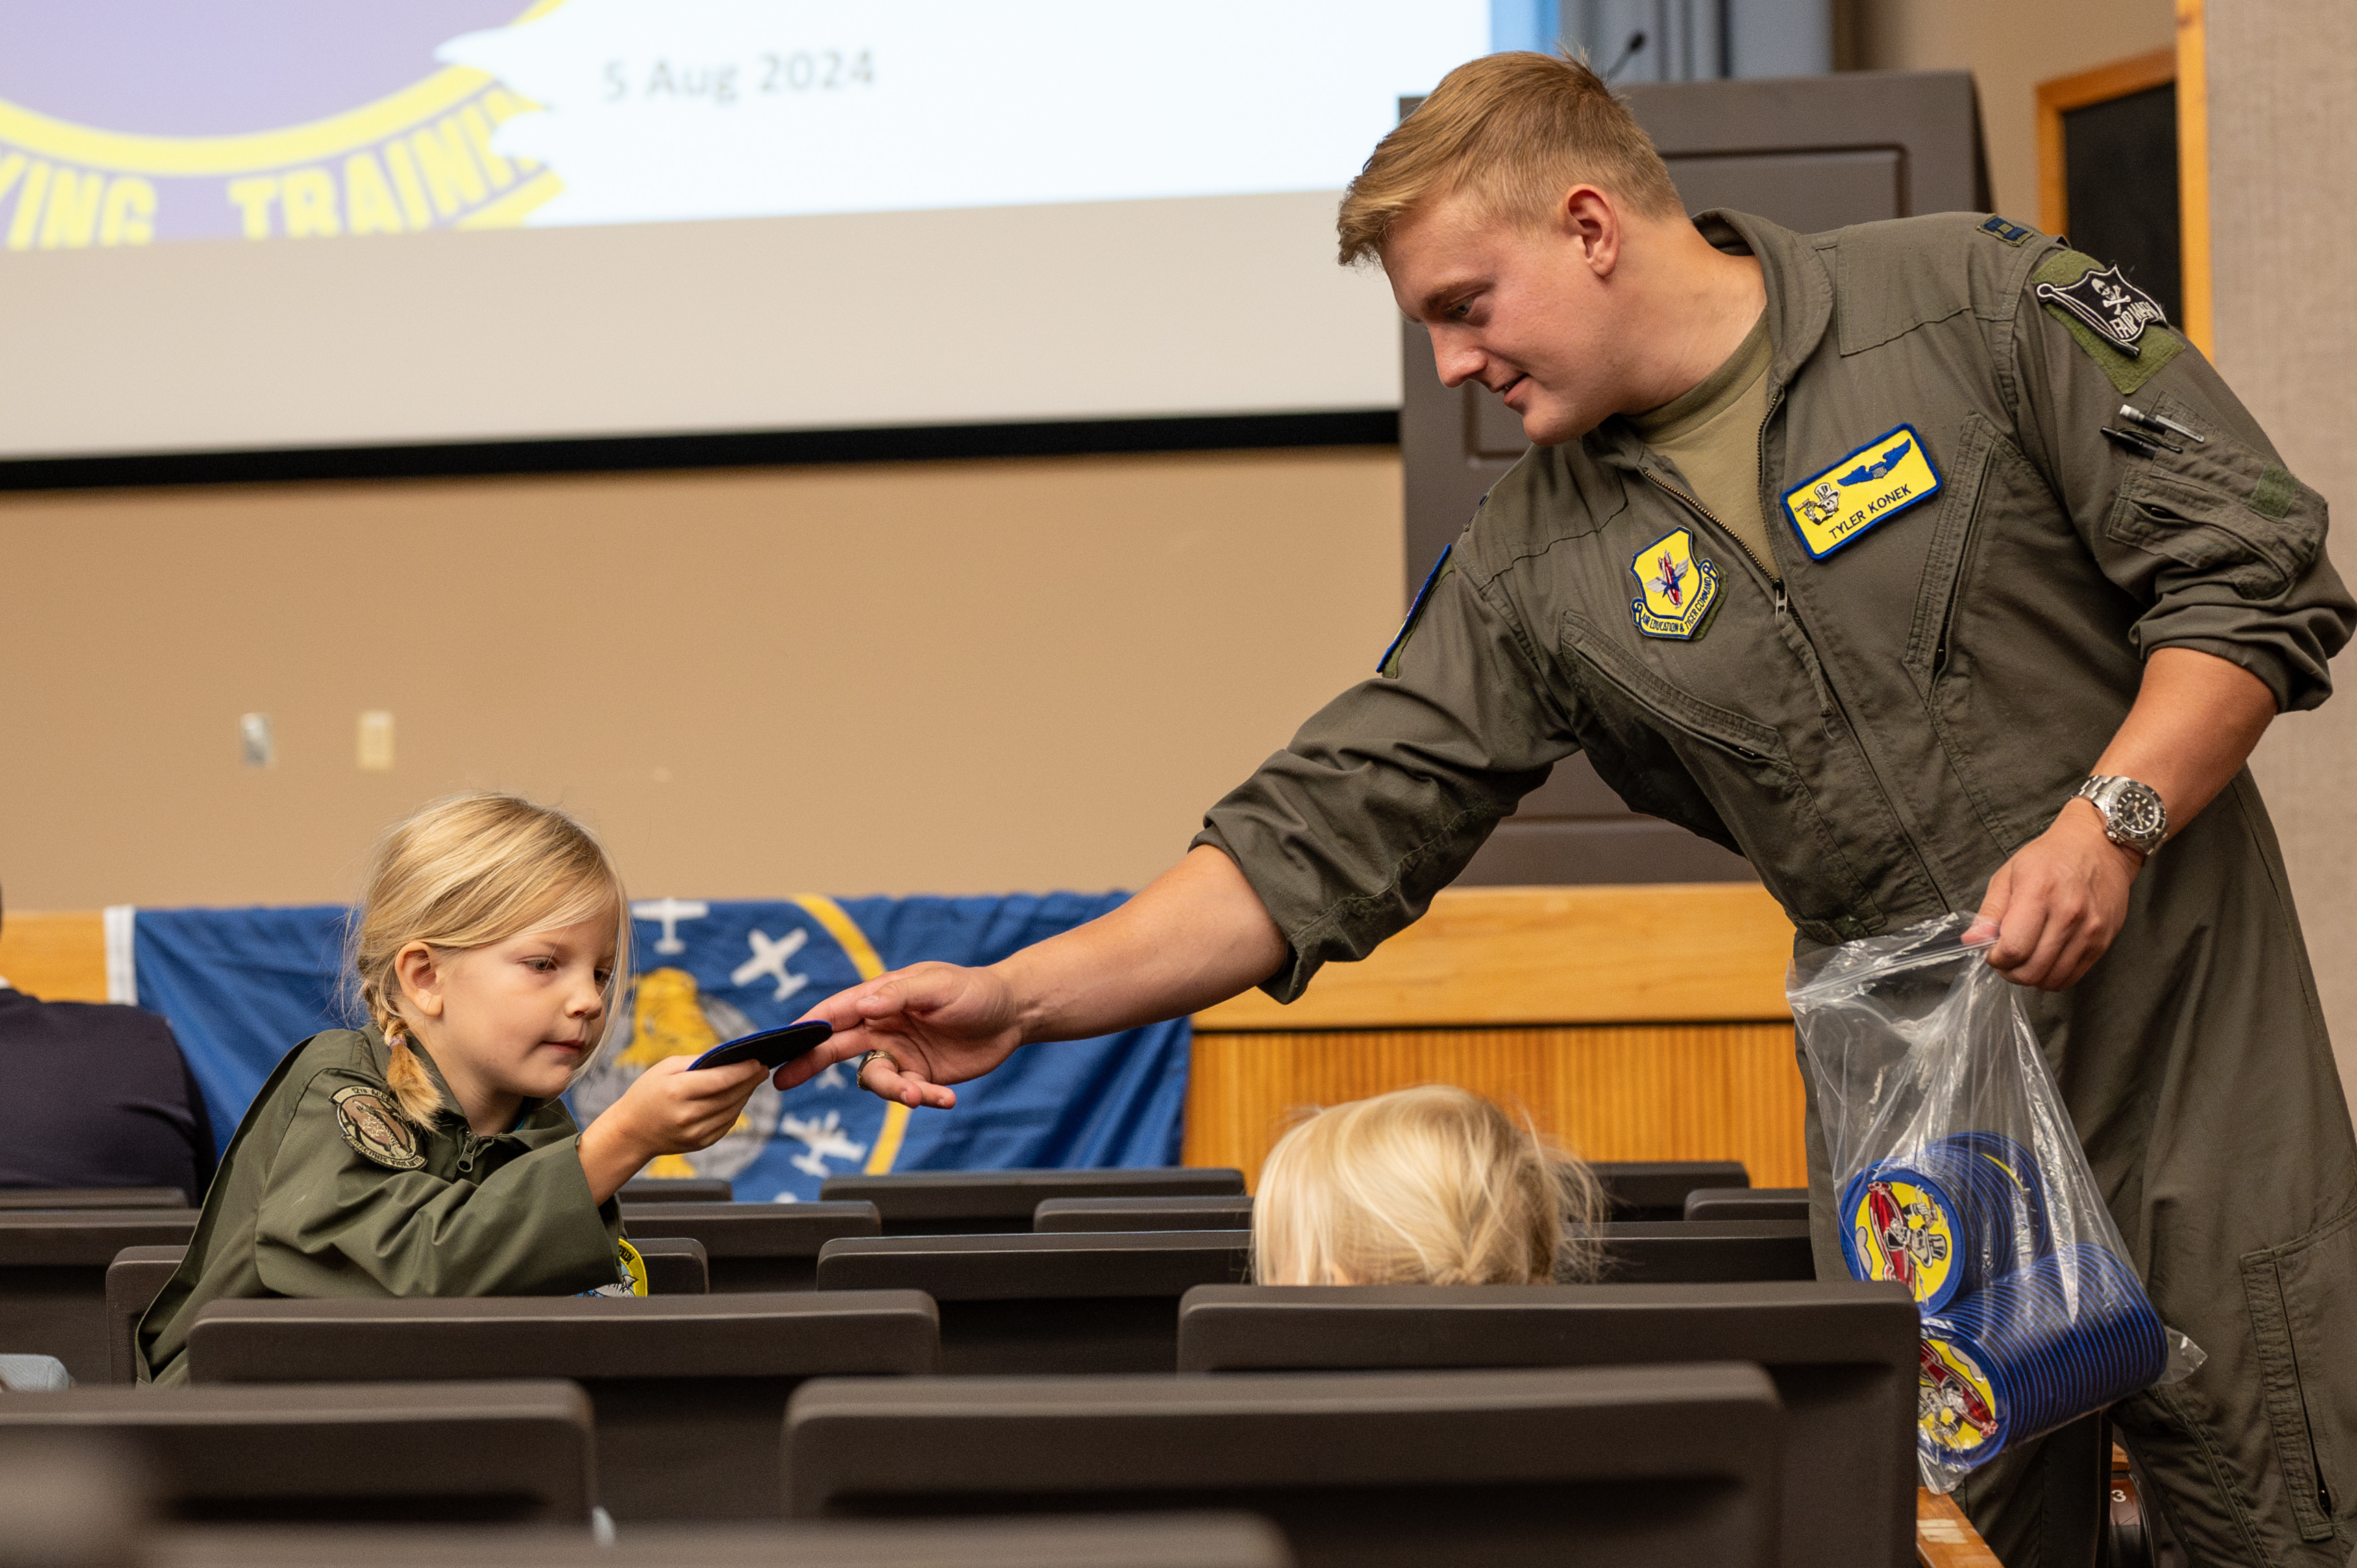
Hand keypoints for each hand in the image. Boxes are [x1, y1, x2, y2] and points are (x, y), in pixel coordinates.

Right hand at [576, 1056, 764, 1202]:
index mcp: (677, 1092)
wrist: (631, 1132)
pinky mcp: (700, 1143)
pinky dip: (735, 1109)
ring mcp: (694, 1133)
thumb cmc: (647, 1093)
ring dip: (745, 1094)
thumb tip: (728, 1056)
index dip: (742, 1071)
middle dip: (749, 1081)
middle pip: (730, 1096)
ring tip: (752, 1080)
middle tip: (762, 1068)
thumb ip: (697, 1062)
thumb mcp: (665, 1068)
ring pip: (732, 1111)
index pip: (719, 1081)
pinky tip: (738, 1097)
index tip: (757, 1061)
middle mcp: (687, 1115)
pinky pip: (726, 1124)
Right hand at [774, 962, 1023, 1110]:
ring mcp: (901, 1053)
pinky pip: (908, 1094)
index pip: (836, 1012)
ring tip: (918, 1095)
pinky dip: (924, 1100)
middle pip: (837, 1047)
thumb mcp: (937, 985)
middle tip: (785, 1081)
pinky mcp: (921, 1076)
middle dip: (810, 1064)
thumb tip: (864, 1003)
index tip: (782, 1042)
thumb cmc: (973, 991)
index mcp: (881, 998)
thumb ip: (899, 994)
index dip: (808, 1026)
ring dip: (892, 1091)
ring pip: (876, 1079)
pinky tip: (946, 1098)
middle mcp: (884, 1026)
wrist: (1012, 1015)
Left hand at [1962, 800, 2141, 989]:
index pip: (2013, 949)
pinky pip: (2073, 976)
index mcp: (2039, 894)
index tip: (1991, 951)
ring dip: (2031, 977)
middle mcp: (2069, 915)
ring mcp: (2090, 931)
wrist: (2099, 846)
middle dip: (2009, 971)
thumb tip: (1973, 941)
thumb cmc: (2049, 857)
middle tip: (2005, 958)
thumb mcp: (2009, 875)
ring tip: (2024, 959)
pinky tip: (2044, 959)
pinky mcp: (2103, 942)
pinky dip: (2052, 976)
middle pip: (2032, 971)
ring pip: (2052, 980)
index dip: (1995, 958)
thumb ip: (1989, 911)